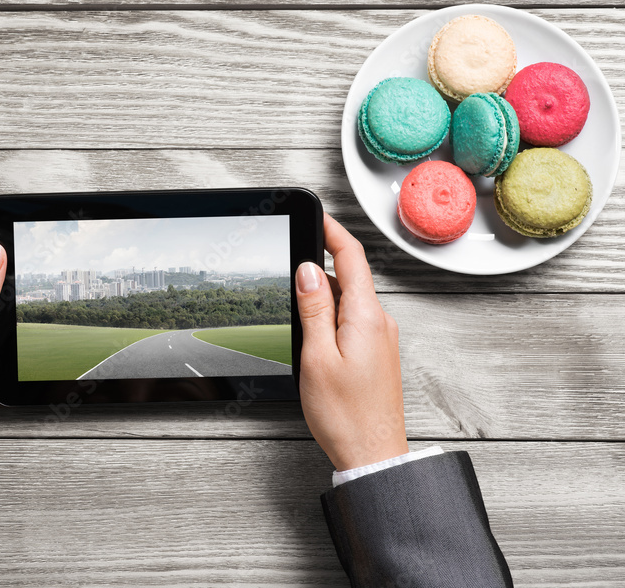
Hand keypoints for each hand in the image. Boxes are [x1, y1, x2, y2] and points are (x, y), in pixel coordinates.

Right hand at [295, 213, 407, 471]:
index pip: (352, 258)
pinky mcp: (377, 353)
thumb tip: (307, 270)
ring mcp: (381, 338)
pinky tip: (314, 335)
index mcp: (367, 317)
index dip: (333, 233)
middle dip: (320, 265)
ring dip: (323, 295)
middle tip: (290, 265)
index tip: (317, 217)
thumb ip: (313, 308)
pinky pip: (353, 320)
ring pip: (349, 300)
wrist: (373, 454)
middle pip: (349, 277)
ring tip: (297, 314)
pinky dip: (331, 315)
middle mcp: (380, 323)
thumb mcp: (317, 356)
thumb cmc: (346, 415)